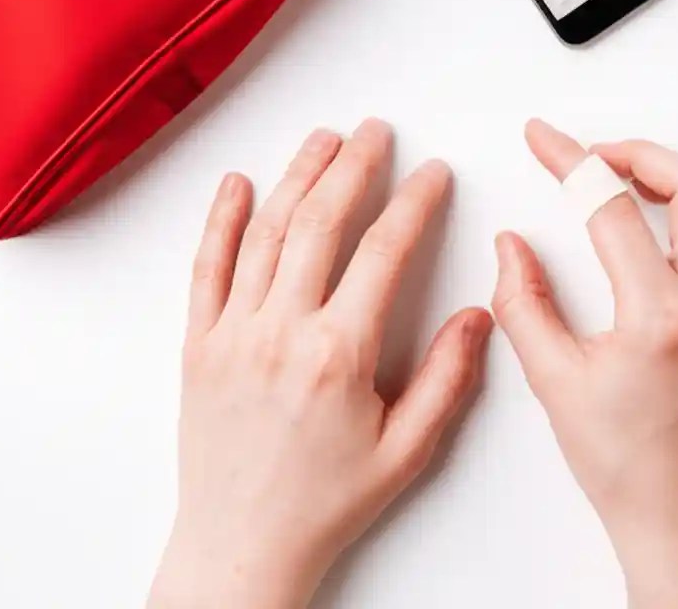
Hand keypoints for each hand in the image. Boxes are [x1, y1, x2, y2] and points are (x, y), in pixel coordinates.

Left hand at [149, 120, 491, 608]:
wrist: (243, 544)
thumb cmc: (322, 505)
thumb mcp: (406, 453)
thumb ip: (447, 379)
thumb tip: (479, 316)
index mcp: (338, 356)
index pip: (384, 252)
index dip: (414, 203)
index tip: (431, 175)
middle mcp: (281, 333)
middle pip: (321, 223)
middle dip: (354, 167)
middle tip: (375, 133)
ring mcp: (232, 334)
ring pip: (266, 233)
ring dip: (296, 176)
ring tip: (321, 140)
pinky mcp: (197, 345)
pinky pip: (206, 268)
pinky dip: (222, 220)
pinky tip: (237, 185)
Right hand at [492, 120, 677, 608]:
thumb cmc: (625, 466)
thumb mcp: (554, 384)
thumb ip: (523, 305)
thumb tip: (512, 247)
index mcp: (657, 317)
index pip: (608, 206)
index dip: (568, 160)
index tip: (543, 140)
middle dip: (636, 151)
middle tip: (592, 155)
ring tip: (635, 180)